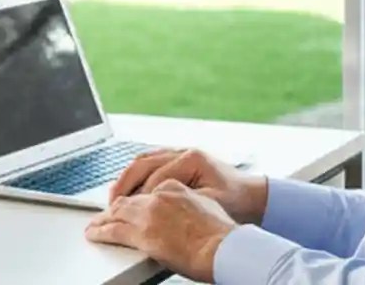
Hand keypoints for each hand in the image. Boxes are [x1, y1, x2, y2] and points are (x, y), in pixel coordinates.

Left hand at [85, 180, 235, 282]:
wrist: (222, 247)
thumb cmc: (221, 233)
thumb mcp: (206, 205)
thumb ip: (188, 203)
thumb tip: (183, 210)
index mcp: (174, 186)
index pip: (146, 188)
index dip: (134, 197)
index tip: (128, 204)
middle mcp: (158, 195)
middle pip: (128, 198)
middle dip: (115, 206)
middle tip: (105, 213)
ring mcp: (148, 213)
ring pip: (117, 212)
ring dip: (104, 218)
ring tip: (95, 224)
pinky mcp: (141, 233)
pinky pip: (113, 230)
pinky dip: (100, 230)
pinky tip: (94, 233)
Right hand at [110, 148, 266, 224]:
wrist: (252, 197)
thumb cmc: (235, 202)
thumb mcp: (208, 203)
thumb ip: (180, 201)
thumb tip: (153, 205)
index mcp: (192, 159)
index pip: (156, 178)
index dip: (141, 198)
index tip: (129, 213)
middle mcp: (184, 151)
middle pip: (143, 163)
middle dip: (125, 184)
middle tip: (112, 204)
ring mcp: (180, 152)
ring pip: (143, 160)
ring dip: (127, 177)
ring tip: (115, 196)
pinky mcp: (178, 158)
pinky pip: (150, 161)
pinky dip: (136, 173)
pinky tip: (129, 186)